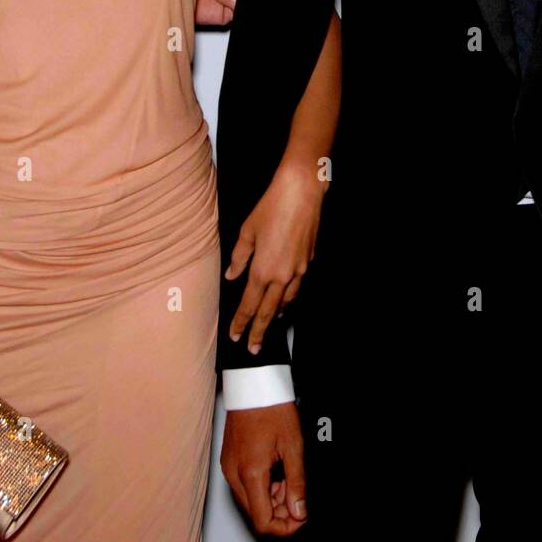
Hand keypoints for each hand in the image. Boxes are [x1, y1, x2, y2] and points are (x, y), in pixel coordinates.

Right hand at [221, 401, 306, 535]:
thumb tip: (299, 511)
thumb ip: (296, 483)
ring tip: (288, 475)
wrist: (253, 384)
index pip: (263, 522)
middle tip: (298, 492)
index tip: (301, 515)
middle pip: (256, 514)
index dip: (285, 526)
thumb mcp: (293, 446)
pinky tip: (275, 470)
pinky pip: (244, 486)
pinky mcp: (229, 461)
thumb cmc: (271, 408)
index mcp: (250, 473)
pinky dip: (261, 486)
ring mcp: (229, 468)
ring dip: (272, 498)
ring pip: (250, 501)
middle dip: (280, 511)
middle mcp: (234, 474)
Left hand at [225, 161, 326, 353]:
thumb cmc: (271, 208)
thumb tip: (232, 276)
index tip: (235, 336)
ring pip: (286, 303)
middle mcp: (282, 276)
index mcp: (262, 270)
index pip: (249, 305)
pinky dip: (288, 299)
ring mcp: (298, 271)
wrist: (302, 193)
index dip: (241, 322)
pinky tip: (285, 299)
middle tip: (253, 348)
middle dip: (259, 332)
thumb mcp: (247, 231)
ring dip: (275, 316)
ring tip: (269, 325)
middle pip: (268, 312)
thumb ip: (239, 258)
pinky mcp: (309, 262)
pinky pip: (297, 288)